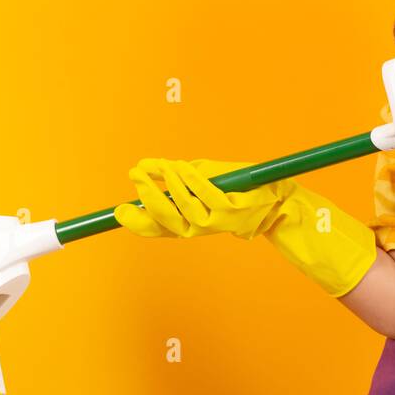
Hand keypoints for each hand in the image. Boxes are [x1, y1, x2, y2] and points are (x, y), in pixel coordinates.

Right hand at [114, 158, 295, 240]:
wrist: (274, 197)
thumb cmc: (235, 187)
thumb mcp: (200, 179)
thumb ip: (173, 175)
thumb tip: (144, 165)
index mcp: (188, 222)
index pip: (156, 229)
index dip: (137, 222)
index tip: (120, 211)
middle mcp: (198, 227)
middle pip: (165, 220)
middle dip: (147, 197)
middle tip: (135, 176)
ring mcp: (215, 221)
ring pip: (184, 207)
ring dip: (170, 183)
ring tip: (163, 165)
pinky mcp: (230, 211)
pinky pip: (205, 195)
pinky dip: (191, 180)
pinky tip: (182, 167)